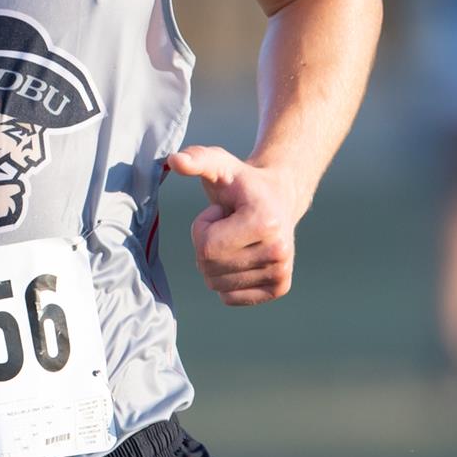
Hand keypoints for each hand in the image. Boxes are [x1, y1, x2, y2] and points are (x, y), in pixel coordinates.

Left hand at [168, 145, 306, 306]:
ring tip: (235, 237)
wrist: (278, 198)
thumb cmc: (242, 182)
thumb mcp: (220, 164)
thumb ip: (197, 159)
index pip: (207, 247)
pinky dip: (225, 278)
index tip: (220, 212)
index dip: (202, 227)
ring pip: (216, 285)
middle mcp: (279, 252)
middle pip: (209, 268)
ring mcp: (281, 273)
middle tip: (227, 225)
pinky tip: (241, 254)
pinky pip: (229, 298)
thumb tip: (175, 160)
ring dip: (215, 261)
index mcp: (266, 224)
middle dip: (206, 244)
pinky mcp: (279, 288)